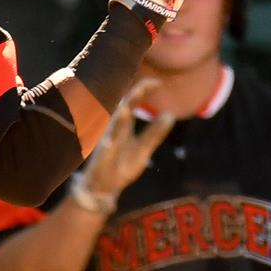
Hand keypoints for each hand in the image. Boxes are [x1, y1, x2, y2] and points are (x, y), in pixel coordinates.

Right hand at [74, 80, 174, 204]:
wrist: (102, 188)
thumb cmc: (121, 165)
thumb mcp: (143, 148)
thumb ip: (155, 132)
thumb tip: (170, 115)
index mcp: (123, 125)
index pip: (132, 103)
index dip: (143, 91)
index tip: (158, 82)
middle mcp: (113, 130)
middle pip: (122, 109)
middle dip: (132, 98)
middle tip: (144, 85)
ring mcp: (106, 143)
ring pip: (112, 128)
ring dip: (120, 118)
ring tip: (127, 106)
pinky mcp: (100, 159)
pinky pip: (104, 150)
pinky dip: (108, 143)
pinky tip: (111, 140)